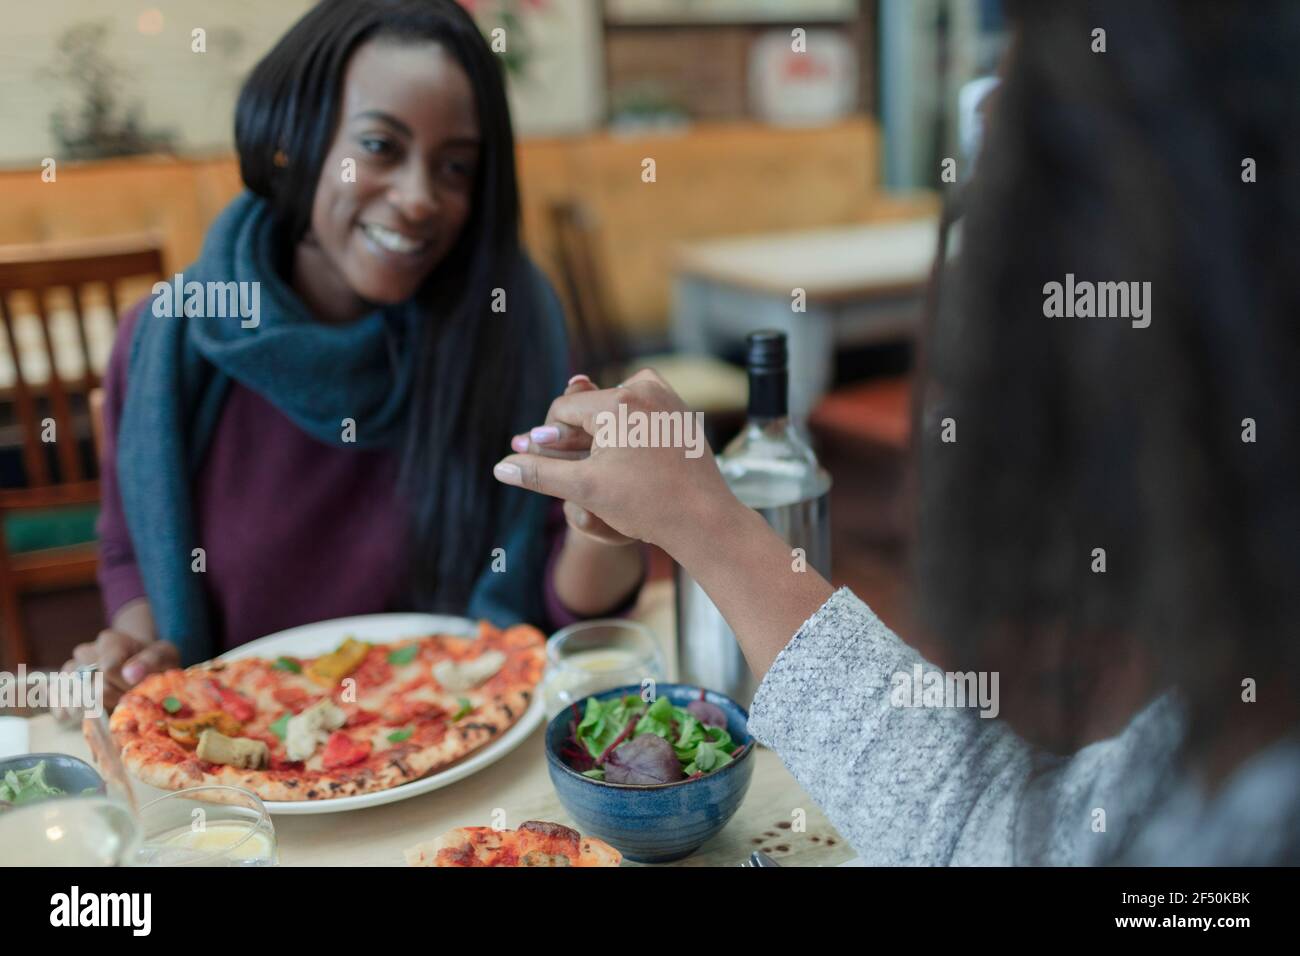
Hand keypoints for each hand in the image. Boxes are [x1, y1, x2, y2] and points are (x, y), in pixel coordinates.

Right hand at [53, 631, 178, 717]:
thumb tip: (129, 674)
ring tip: (98, 710)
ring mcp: (74, 667)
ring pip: (66, 687)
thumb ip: (149, 661)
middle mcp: (88, 652)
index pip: (109, 668)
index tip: (136, 688)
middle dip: (106, 696)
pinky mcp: (66, 683)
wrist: (141, 663)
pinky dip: (62, 708)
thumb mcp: (163, 655)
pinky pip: (56, 695)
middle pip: (87, 681)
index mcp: (112, 641)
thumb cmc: (154, 660)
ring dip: (82, 704)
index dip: (123, 684)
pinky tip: (71, 717)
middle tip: (123, 699)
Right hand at [494, 368, 737, 552]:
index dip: (548, 439)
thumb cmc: (646, 504)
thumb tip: (502, 467)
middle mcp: (645, 387)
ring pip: (614, 411)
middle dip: (573, 437)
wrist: (703, 519)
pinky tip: (624, 460)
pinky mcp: (681, 412)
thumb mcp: (585, 489)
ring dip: (599, 434)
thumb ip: (540, 473)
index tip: (545, 461)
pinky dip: (626, 432)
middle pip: (589, 409)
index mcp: (617, 401)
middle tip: (565, 466)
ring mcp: (667, 397)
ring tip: (593, 466)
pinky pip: (640, 414)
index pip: (563, 411)